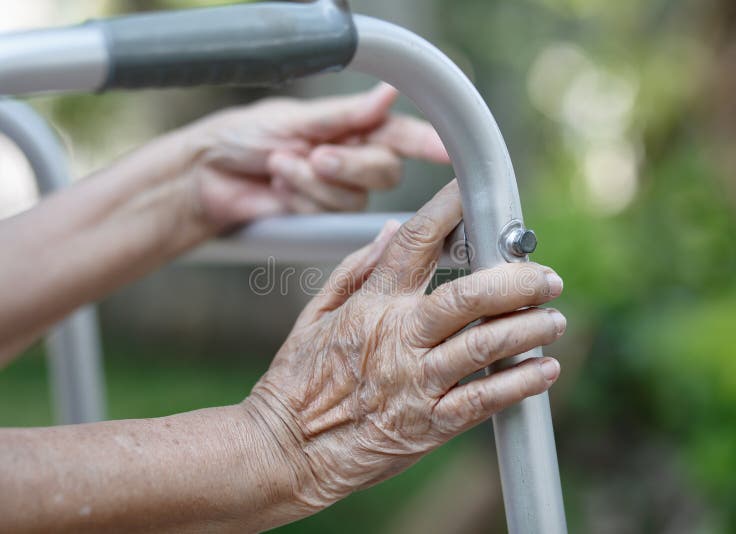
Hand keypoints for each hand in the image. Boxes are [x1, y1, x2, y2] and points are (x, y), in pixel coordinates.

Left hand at [183, 84, 448, 229]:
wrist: (207, 177)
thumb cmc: (243, 137)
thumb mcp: (294, 118)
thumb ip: (344, 116)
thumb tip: (387, 95)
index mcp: (351, 126)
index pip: (400, 133)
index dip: (427, 141)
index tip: (447, 148)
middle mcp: (352, 159)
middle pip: (384, 171)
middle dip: (348, 164)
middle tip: (314, 154)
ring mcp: (338, 191)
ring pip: (355, 197)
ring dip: (313, 183)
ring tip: (280, 167)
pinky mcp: (320, 219)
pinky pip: (329, 216)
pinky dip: (301, 201)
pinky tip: (278, 190)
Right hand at [243, 181, 565, 518]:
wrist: (284, 451)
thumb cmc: (297, 381)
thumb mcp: (315, 313)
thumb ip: (356, 269)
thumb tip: (391, 231)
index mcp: (372, 304)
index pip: (416, 241)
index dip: (450, 209)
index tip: (475, 191)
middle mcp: (398, 337)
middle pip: (469, 296)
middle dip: (516, 281)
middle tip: (546, 277)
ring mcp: (415, 382)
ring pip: (484, 345)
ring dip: (529, 328)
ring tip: (554, 318)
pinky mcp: (427, 425)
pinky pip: (483, 400)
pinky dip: (520, 383)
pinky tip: (545, 369)